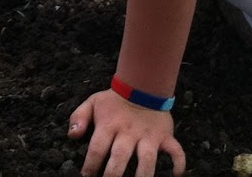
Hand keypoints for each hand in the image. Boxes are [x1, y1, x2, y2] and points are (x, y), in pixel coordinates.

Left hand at [68, 89, 183, 176]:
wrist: (142, 84)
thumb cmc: (114, 100)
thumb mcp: (93, 103)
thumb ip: (79, 117)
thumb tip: (72, 136)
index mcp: (109, 125)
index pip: (98, 148)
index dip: (91, 165)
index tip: (87, 176)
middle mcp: (128, 132)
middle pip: (120, 156)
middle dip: (113, 174)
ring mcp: (148, 135)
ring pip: (147, 159)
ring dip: (143, 175)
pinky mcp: (165, 136)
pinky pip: (175, 150)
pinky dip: (178, 162)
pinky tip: (176, 174)